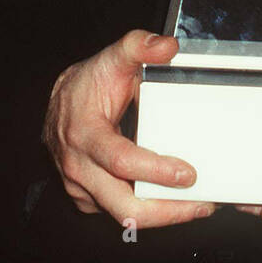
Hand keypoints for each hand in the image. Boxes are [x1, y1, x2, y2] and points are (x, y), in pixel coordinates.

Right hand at [43, 29, 217, 228]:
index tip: (188, 173)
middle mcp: (79, 167)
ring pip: (124, 216)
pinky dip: (148, 212)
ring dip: (162, 215)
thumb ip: (139, 46)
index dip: (156, 171)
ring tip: (196, 204)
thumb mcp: (112, 58)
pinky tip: (170, 201)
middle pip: (125, 207)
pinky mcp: (88, 199)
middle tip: (201, 203)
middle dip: (168, 211)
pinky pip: (119, 214)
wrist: (60, 104)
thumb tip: (168, 48)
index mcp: (84, 134)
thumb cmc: (85, 85)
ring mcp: (81, 187)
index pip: (121, 162)